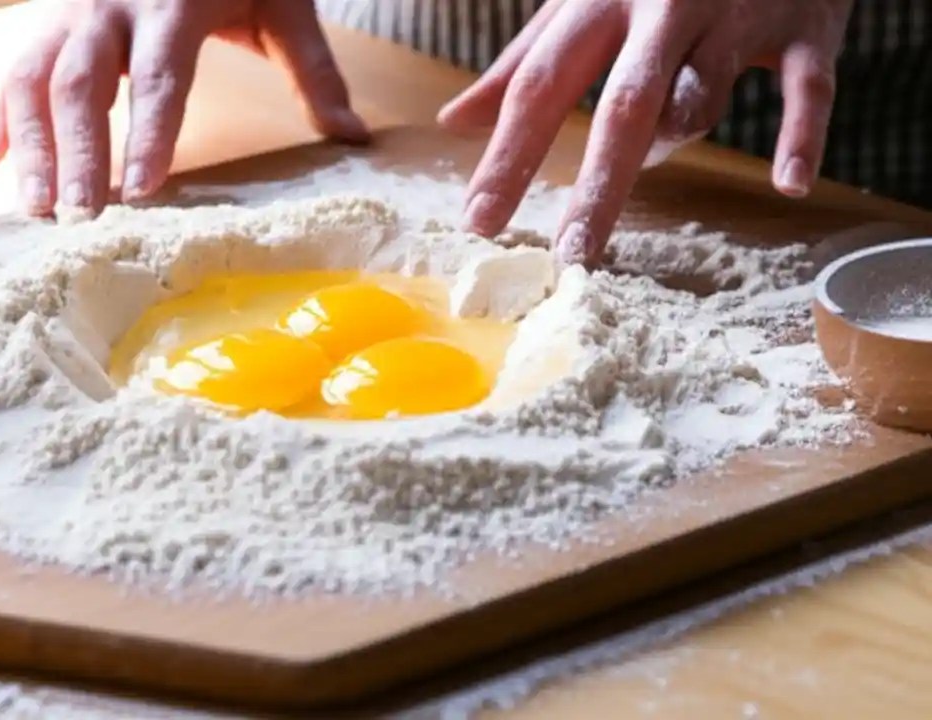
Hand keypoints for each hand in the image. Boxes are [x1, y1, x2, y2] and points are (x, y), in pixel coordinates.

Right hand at [0, 0, 367, 219]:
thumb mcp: (285, 4)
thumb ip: (313, 71)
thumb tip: (353, 137)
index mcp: (173, 1)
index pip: (160, 75)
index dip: (150, 133)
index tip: (142, 190)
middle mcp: (111, 5)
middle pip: (82, 83)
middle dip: (78, 153)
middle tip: (80, 219)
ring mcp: (73, 10)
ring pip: (35, 77)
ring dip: (31, 146)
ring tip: (35, 209)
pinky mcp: (53, 19)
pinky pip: (15, 65)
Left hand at [439, 0, 853, 266]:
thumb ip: (523, 62)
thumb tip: (455, 121)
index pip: (540, 84)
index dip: (507, 154)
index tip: (479, 220)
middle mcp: (664, 4)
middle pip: (624, 107)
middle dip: (597, 187)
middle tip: (571, 254)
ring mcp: (738, 11)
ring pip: (699, 104)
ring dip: (669, 145)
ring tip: (650, 153)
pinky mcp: (807, 25)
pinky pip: (806, 90)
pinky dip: (799, 137)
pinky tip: (788, 183)